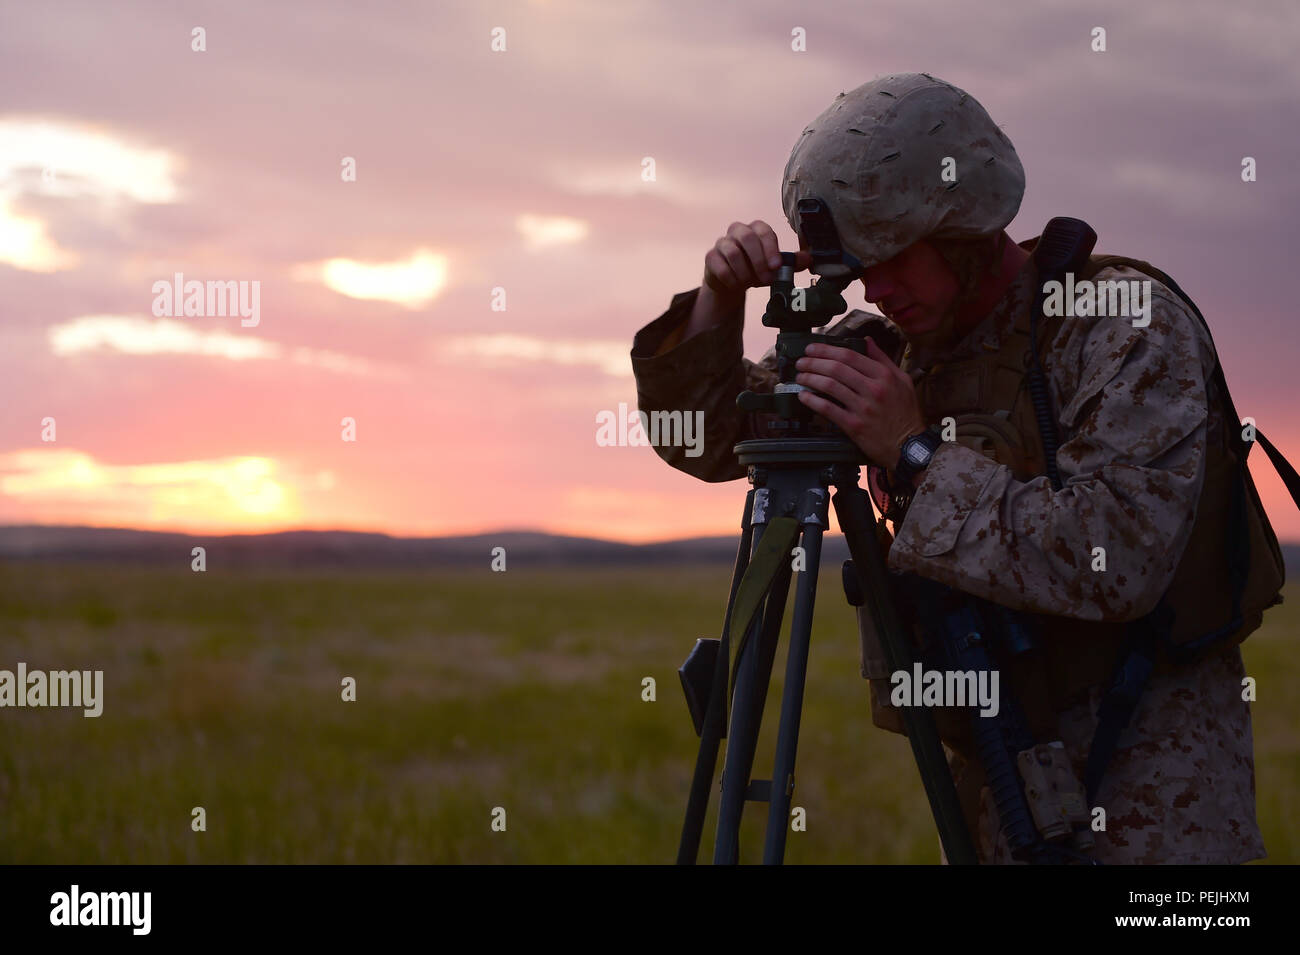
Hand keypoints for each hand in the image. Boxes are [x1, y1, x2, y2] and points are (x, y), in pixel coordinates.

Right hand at [702, 220, 812, 300]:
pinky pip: (719, 265)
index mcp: (756, 229)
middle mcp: (737, 231)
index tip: (776, 266)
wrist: (732, 281)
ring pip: (732, 252)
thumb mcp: (774, 267)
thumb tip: (809, 259)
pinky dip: (730, 278)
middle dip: (758, 260)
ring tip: (750, 283)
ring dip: (744, 272)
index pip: (764, 231)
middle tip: (766, 279)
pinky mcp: (711, 256)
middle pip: (746, 237)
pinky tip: (736, 285)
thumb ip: (791, 263)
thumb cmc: (755, 269)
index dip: (770, 248)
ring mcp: (722, 242)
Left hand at [794, 339, 926, 466]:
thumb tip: (867, 341)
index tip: (812, 349)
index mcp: (884, 376)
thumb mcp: (902, 380)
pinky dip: (813, 401)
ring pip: (830, 386)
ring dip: (810, 378)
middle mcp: (873, 389)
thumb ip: (883, 359)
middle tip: (801, 361)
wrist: (908, 446)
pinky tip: (804, 396)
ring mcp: (863, 408)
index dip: (826, 350)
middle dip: (813, 362)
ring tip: (800, 376)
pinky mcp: (854, 425)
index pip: (850, 355)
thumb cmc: (905, 413)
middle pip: (836, 368)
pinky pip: (828, 409)